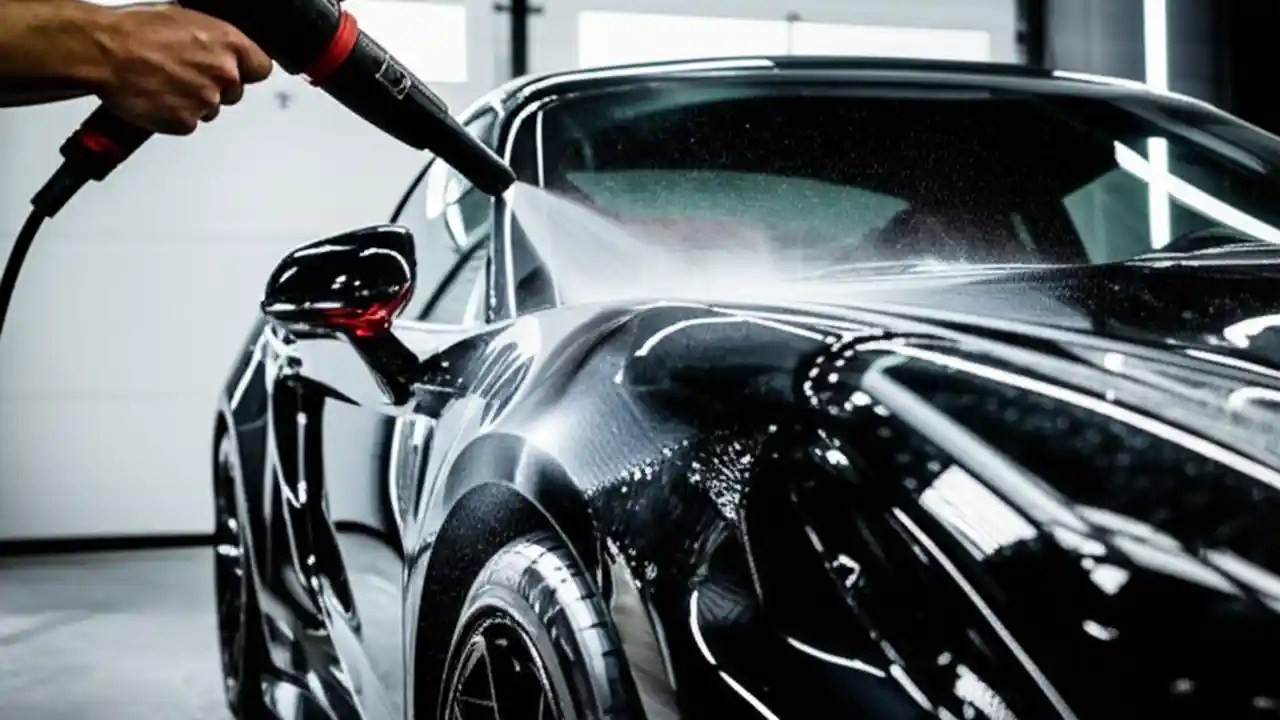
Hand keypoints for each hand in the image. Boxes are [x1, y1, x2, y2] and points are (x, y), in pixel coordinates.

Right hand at [93, 3, 271, 134]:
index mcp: (228, 43)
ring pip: (211, 109)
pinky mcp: (186, 122)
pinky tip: (157, 98)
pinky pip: (188, 123)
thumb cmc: (135, 31)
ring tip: (165, 84)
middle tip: (186, 76)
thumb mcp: (185, 19)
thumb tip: (219, 48)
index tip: (238, 73)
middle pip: (234, 92)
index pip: (261, 68)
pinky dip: (175, 116)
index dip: (246, 71)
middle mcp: (224, 73)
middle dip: (215, 88)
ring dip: (194, 102)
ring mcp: (207, 100)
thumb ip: (212, 40)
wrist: (104, 52)